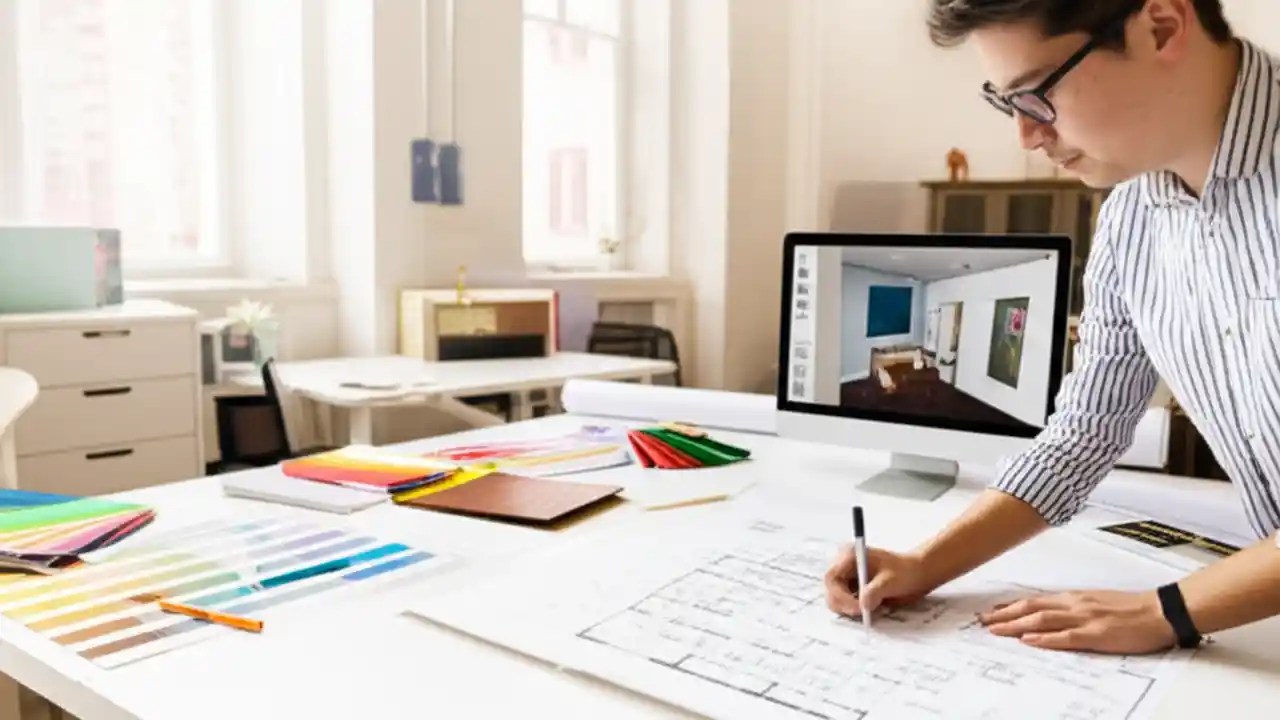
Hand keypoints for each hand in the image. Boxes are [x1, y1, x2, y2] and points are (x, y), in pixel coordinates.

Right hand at [824, 545, 932, 618]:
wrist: (917, 574)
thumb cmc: (905, 570)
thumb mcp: (891, 580)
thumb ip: (875, 591)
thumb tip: (863, 604)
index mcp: (850, 556)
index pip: (832, 577)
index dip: (840, 594)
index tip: (857, 607)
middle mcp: (844, 566)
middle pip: (831, 590)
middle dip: (844, 604)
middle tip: (862, 613)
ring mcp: (848, 579)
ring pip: (836, 600)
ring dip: (848, 609)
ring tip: (868, 611)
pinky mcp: (853, 591)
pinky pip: (846, 605)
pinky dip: (854, 611)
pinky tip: (869, 611)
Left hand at [979, 590, 1175, 653]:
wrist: (1161, 611)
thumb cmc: (1132, 608)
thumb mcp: (1096, 601)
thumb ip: (1073, 607)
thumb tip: (1051, 612)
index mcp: (1075, 598)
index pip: (1035, 600)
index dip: (1011, 606)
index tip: (992, 612)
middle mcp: (1075, 605)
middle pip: (1031, 608)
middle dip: (1004, 615)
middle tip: (983, 621)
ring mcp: (1085, 619)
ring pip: (1042, 620)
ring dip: (1015, 625)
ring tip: (995, 630)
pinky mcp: (1097, 634)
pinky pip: (1066, 636)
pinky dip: (1044, 638)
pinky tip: (1029, 640)